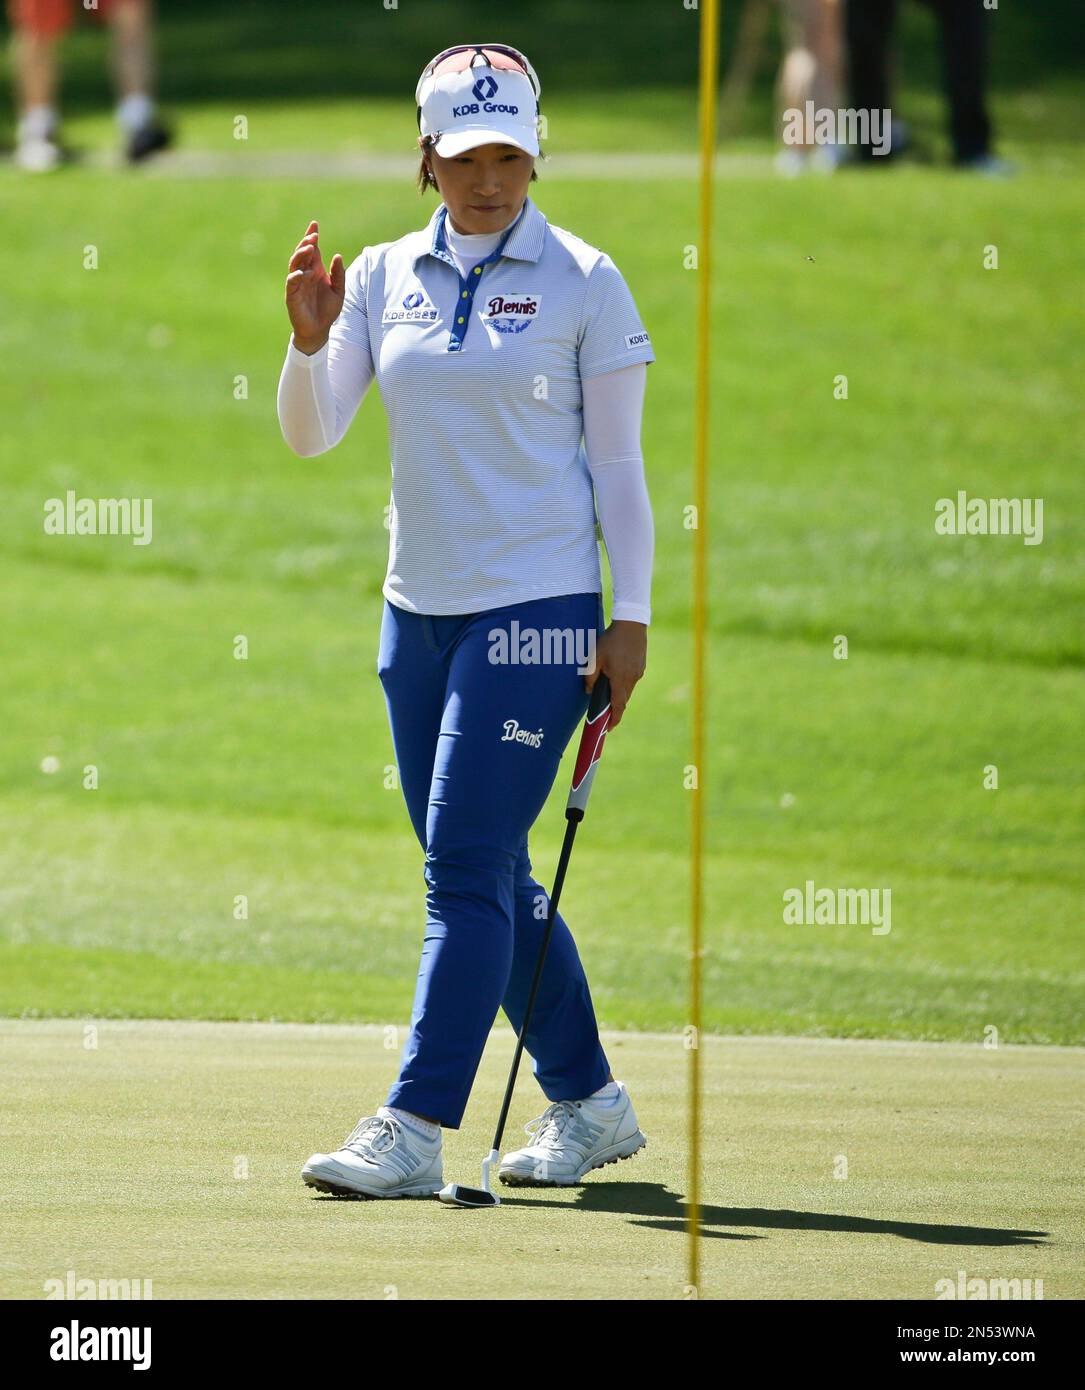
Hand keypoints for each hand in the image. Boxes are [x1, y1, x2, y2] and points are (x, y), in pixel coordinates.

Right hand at [285, 220, 345, 351]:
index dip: (312, 236)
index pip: (312, 249)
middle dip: (306, 243)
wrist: (320, 330)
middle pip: (302, 253)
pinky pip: (292, 282)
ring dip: (301, 255)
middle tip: (313, 236)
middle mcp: (305, 273)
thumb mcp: (339, 291)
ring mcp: (297, 283)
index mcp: (316, 270)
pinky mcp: (292, 295)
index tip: (315, 224)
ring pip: (295, 264)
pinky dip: (296, 276)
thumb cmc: (328, 310)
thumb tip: (337, 255)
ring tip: (310, 248)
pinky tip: (303, 272)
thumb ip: (339, 274)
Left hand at [585, 620, 645, 728]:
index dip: (614, 719)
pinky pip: (632, 680)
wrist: (631, 624)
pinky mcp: (641, 666)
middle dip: (615, 708)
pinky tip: (616, 674)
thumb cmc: (611, 640)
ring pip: (628, 689)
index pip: (618, 705)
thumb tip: (589, 692)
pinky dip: (624, 682)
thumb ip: (590, 676)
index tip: (609, 728)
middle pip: (623, 699)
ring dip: (619, 693)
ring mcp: (638, 672)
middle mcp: (632, 678)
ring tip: (609, 691)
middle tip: (605, 714)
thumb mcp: (595, 657)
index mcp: (620, 678)